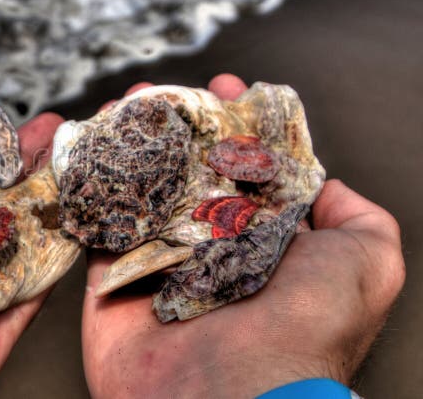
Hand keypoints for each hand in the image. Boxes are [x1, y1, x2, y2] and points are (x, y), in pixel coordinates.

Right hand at [81, 74, 405, 397]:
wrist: (229, 397)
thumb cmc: (303, 326)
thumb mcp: (366, 264)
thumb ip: (357, 219)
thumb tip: (326, 186)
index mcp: (265, 241)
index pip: (249, 168)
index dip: (239, 123)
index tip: (227, 87)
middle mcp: (210, 248)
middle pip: (189, 172)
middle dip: (178, 125)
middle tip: (162, 92)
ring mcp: (158, 264)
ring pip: (141, 191)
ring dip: (130, 145)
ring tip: (124, 104)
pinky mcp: (112, 282)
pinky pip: (97, 226)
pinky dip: (90, 187)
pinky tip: (89, 146)